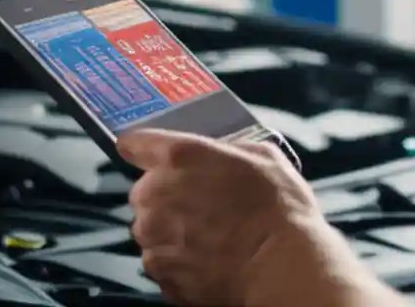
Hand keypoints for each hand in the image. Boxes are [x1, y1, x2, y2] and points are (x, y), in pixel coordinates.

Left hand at [118, 129, 393, 305]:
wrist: (281, 268)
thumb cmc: (277, 210)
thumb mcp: (263, 156)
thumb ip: (229, 149)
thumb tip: (222, 152)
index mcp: (177, 157)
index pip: (134, 142)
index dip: (141, 148)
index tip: (146, 153)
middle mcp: (155, 194)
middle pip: (144, 191)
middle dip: (168, 196)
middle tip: (204, 205)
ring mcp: (153, 237)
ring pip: (151, 228)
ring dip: (172, 231)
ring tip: (211, 237)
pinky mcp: (159, 272)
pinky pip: (161, 260)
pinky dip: (179, 261)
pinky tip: (210, 258)